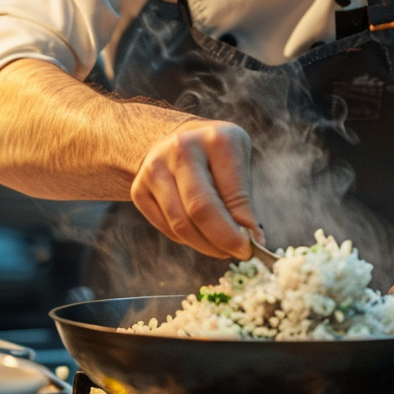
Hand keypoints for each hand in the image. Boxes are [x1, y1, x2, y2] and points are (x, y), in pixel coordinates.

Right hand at [130, 119, 261, 259]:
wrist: (178, 139)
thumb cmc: (217, 155)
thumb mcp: (239, 163)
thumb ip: (242, 199)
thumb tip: (253, 240)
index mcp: (216, 139)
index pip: (232, 194)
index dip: (244, 227)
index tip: (255, 246)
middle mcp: (181, 149)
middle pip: (200, 209)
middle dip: (223, 240)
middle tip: (240, 254)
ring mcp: (154, 168)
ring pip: (180, 224)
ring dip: (206, 245)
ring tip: (223, 249)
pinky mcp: (139, 190)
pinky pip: (166, 228)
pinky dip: (187, 240)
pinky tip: (200, 235)